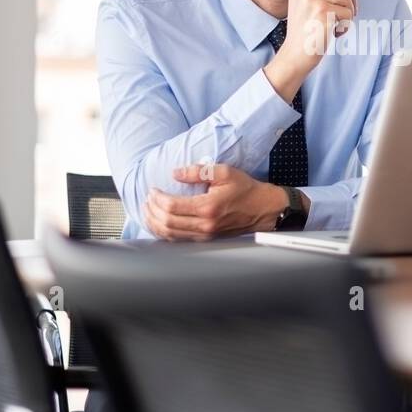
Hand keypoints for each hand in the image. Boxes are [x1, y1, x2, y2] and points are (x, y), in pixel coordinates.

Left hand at [144, 164, 289, 240]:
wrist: (263, 209)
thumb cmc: (245, 190)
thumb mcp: (225, 172)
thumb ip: (198, 171)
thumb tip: (176, 173)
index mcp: (208, 207)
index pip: (172, 206)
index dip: (157, 198)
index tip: (153, 189)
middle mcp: (205, 225)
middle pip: (167, 222)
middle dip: (152, 210)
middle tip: (147, 198)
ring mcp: (205, 235)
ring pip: (170, 234)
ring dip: (154, 222)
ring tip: (148, 210)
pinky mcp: (206, 240)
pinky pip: (178, 239)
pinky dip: (164, 232)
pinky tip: (158, 223)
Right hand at [264, 0, 359, 102]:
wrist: (295, 55)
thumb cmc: (305, 33)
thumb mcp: (305, 5)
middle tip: (347, 12)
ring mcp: (313, 1)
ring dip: (349, 12)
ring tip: (337, 25)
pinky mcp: (323, 14)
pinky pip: (348, 13)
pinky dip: (346, 25)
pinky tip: (334, 33)